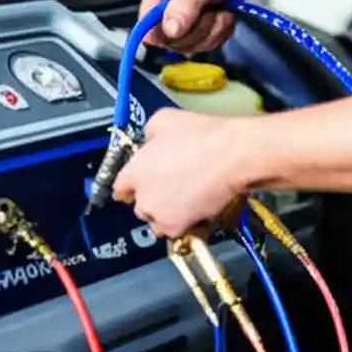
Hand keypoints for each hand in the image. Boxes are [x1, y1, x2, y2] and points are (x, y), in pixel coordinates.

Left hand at [112, 109, 251, 237]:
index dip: (131, 186)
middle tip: (172, 187)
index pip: (119, 188)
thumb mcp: (162, 121)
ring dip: (166, 214)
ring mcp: (158, 216)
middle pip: (140, 205)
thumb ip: (148, 137)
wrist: (231, 156)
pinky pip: (176, 230)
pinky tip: (197, 209)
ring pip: (156, 220)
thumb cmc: (199, 134)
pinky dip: (184, 223)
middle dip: (152, 198)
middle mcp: (141, 197)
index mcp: (133, 172)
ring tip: (186, 200)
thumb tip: (149, 144)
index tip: (142, 184)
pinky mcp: (178, 228)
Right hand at [139, 0, 265, 54]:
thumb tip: (170, 31)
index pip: (146, 27)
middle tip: (216, 14)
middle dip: (197, 33)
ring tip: (223, 13)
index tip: (191, 27)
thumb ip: (186, 5)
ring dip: (210, 34)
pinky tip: (224, 17)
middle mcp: (163, 1)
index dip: (167, 35)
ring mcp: (178, 12)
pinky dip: (216, 34)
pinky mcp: (193, 20)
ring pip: (186, 43)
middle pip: (168, 39)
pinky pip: (199, 42)